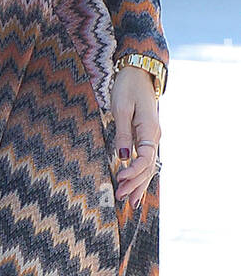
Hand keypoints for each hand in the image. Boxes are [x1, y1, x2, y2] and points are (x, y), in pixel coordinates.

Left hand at [110, 65, 160, 207]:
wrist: (139, 73)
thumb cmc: (127, 88)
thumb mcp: (121, 108)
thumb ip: (122, 134)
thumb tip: (122, 157)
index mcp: (150, 129)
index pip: (145, 157)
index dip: (133, 171)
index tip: (120, 180)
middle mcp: (154, 136)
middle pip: (148, 166)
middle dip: (134, 184)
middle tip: (120, 198)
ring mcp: (152, 137)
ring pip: (148, 166)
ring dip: (139, 184)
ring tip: (129, 202)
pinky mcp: (146, 137)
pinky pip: (146, 160)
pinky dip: (141, 176)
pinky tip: (137, 189)